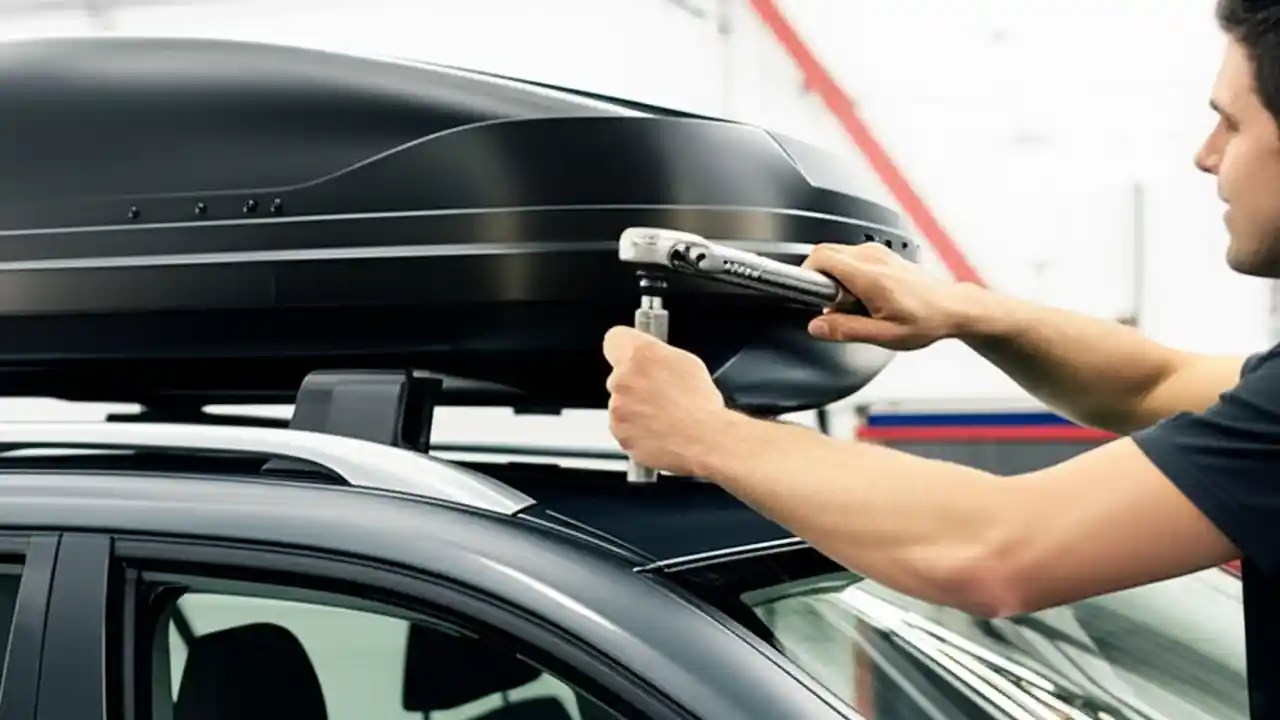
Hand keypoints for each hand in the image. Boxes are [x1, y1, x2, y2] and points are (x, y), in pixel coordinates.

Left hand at [603, 326, 730, 476]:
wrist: (704, 440)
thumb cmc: (701, 404)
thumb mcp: (687, 363)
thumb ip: (659, 356)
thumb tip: (653, 358)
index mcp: (639, 355)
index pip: (615, 338)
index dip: (626, 347)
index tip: (633, 354)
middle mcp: (622, 379)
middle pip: (619, 376)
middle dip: (634, 384)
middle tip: (660, 393)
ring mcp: (618, 410)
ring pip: (620, 405)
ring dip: (635, 409)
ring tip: (664, 416)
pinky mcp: (620, 434)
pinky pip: (625, 429)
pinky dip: (637, 432)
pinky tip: (659, 431)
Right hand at [802, 242, 970, 349]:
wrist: (951, 308)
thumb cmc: (925, 320)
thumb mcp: (884, 335)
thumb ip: (846, 330)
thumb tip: (817, 326)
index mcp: (869, 275)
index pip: (821, 257)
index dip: (807, 274)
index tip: (809, 294)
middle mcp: (872, 257)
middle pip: (824, 252)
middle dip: (818, 277)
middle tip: (831, 304)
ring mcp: (877, 252)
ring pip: (836, 254)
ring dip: (832, 276)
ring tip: (850, 302)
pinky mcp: (881, 254)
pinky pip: (849, 256)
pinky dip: (845, 273)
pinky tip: (860, 295)